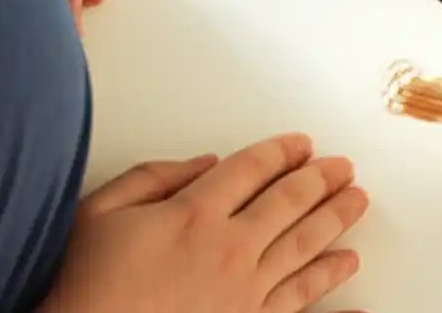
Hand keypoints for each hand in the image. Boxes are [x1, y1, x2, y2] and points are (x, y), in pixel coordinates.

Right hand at [41, 134, 368, 312]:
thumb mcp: (101, 211)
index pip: (252, 169)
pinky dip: (330, 288)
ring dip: (335, 221)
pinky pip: (302, 306)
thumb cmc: (83, 284)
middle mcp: (228, 250)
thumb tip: (205, 163)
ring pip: (304, 248)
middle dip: (321, 181)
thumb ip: (154, 177)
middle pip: (289, 203)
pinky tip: (352, 277)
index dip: (281, 152)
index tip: (301, 145)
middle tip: (343, 168)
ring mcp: (243, 293)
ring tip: (357, 203)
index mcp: (194, 214)